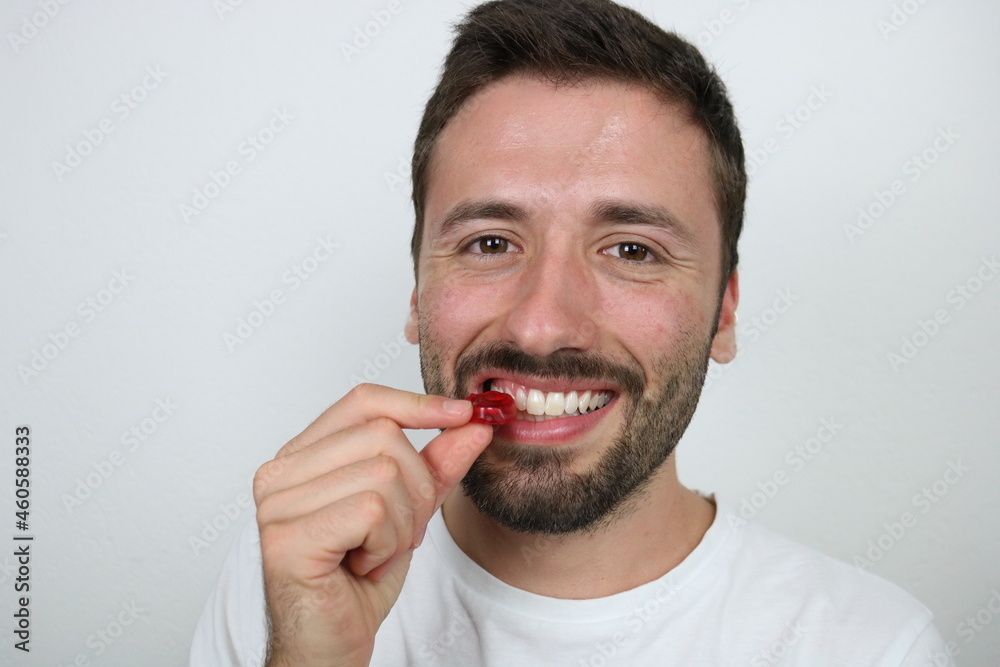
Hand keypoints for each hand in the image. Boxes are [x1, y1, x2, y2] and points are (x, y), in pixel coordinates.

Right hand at [252, 383, 492, 666]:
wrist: (330, 645)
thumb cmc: (356, 581)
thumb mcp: (408, 510)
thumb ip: (435, 465)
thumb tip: (473, 424)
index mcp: (301, 456)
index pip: (363, 401)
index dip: (417, 404)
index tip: (463, 414)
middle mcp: (279, 472)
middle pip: (383, 435)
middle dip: (416, 488)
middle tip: (397, 532)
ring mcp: (277, 504)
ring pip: (384, 473)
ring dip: (401, 525)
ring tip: (375, 553)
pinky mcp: (287, 537)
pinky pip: (372, 511)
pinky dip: (386, 544)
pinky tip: (363, 566)